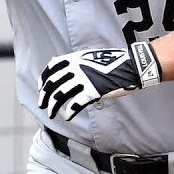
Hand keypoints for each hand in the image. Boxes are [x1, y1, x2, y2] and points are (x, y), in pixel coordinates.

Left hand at [37, 42, 160, 120]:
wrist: (131, 66)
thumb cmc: (111, 63)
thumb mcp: (87, 56)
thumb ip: (72, 61)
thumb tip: (54, 61)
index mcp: (73, 59)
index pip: (51, 69)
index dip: (43, 80)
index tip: (41, 90)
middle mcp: (75, 68)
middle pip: (52, 84)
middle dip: (44, 96)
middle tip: (42, 105)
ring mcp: (83, 80)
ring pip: (60, 95)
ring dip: (53, 106)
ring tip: (51, 114)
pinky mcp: (92, 91)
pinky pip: (75, 104)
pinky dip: (69, 112)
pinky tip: (68, 117)